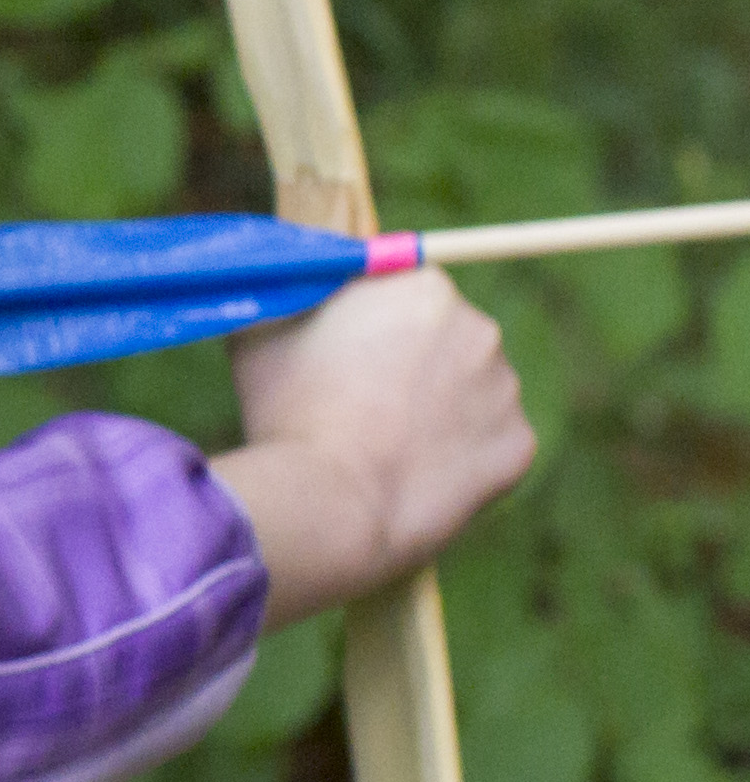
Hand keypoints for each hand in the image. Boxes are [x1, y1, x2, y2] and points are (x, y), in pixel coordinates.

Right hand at [215, 265, 535, 616]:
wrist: (330, 501)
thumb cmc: (286, 410)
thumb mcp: (263, 328)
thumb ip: (298, 293)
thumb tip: (300, 280)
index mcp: (423, 287)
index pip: (402, 292)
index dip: (368, 325)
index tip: (342, 353)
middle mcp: (479, 327)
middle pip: (443, 339)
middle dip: (409, 364)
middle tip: (358, 403)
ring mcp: (506, 389)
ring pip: (468, 392)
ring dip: (435, 410)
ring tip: (381, 446)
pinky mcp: (519, 445)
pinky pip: (486, 445)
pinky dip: (455, 458)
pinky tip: (411, 473)